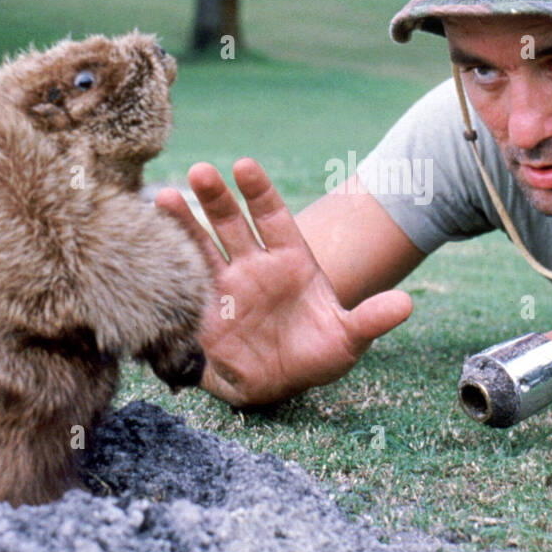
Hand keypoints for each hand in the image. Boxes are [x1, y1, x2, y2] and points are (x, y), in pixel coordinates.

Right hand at [154, 158, 412, 407]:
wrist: (279, 385)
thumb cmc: (316, 354)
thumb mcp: (348, 339)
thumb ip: (371, 319)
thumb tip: (407, 304)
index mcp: (290, 259)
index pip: (273, 216)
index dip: (258, 191)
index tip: (244, 166)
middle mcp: (253, 263)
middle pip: (232, 221)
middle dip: (216, 197)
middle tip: (200, 172)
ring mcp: (223, 283)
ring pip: (200, 244)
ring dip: (182, 221)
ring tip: (163, 197)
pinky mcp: (199, 309)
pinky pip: (180, 280)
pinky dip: (164, 262)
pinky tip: (144, 240)